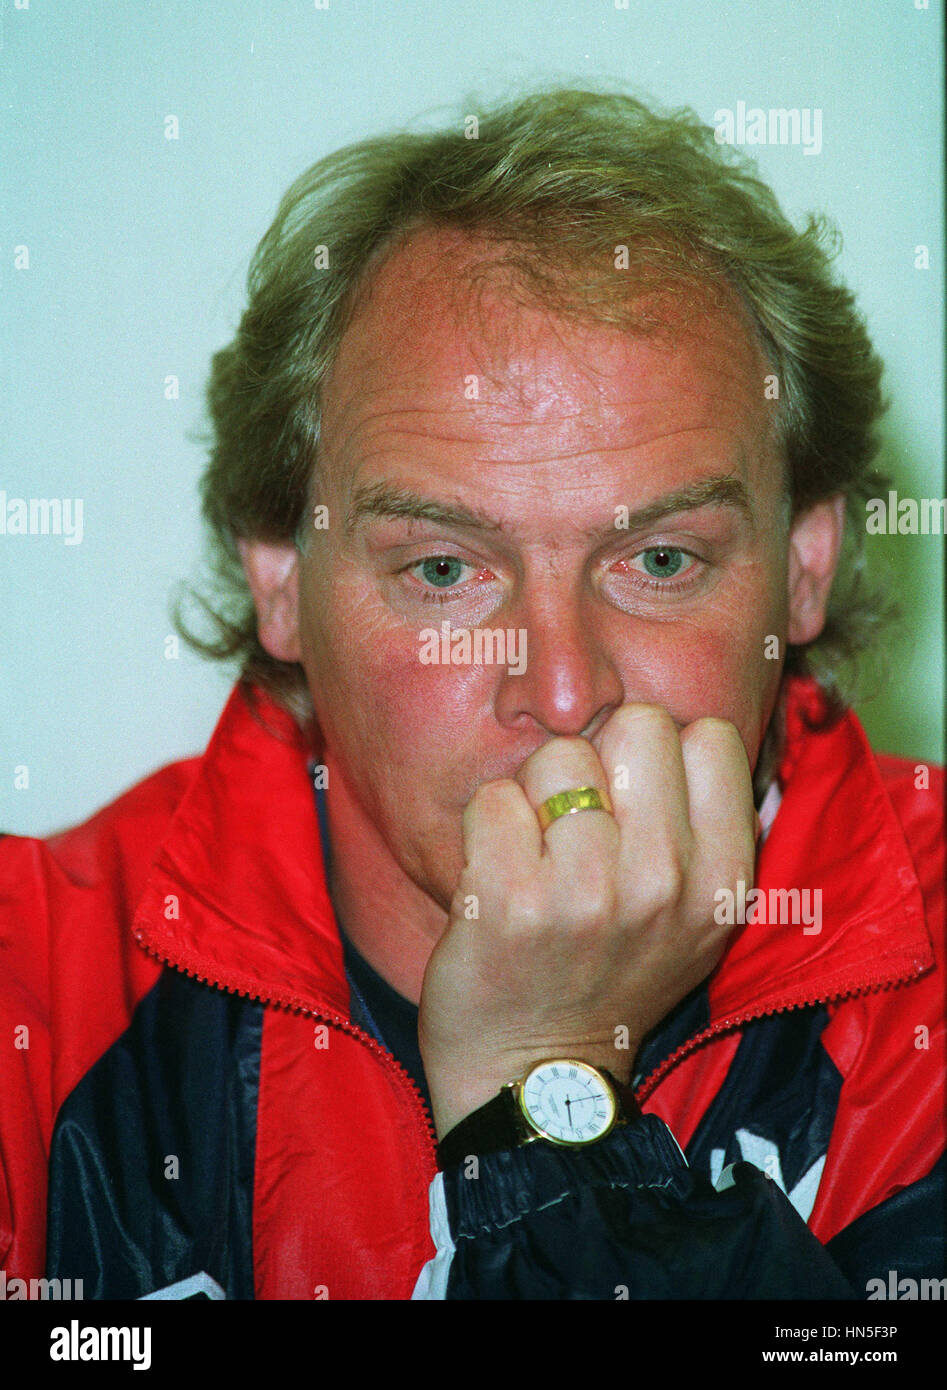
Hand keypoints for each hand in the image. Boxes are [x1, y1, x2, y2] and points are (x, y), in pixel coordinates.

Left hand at [417, 705, 755, 1139]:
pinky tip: (498, 876)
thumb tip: (679, 731)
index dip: (664, 755)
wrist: (537, 1077)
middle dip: (601, 758)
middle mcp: (665, 882)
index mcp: (722, 879)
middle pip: (636, 725)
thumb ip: (702, 827)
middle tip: (579, 820)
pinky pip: (493, 797)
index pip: (710, 736)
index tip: (636, 800)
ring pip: (558, 756)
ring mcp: (586, 891)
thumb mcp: (696, 918)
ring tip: (538, 854)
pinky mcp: (509, 900)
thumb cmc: (613, 977)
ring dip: (536, 795)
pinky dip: (486, 827)